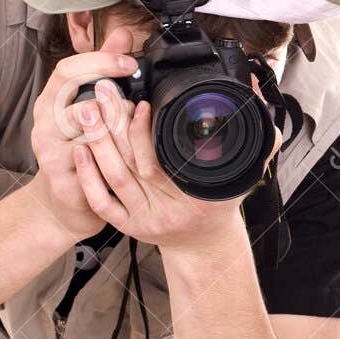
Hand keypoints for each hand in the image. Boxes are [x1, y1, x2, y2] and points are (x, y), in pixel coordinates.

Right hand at [27, 26, 137, 240]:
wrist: (66, 199)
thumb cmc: (79, 146)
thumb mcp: (90, 103)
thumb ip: (104, 68)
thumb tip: (121, 33)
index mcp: (52, 99)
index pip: (69, 69)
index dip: (100, 63)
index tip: (130, 63)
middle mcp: (46, 123)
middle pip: (78, 101)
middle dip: (114, 103)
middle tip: (137, 103)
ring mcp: (49, 152)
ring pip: (87, 135)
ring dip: (117, 132)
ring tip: (134, 131)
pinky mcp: (61, 180)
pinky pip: (92, 168)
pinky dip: (114, 160)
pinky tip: (129, 157)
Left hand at [71, 77, 277, 252]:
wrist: (206, 245)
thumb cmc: (221, 206)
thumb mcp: (246, 176)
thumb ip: (259, 141)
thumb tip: (257, 102)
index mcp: (195, 198)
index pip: (162, 161)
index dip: (146, 132)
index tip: (141, 103)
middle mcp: (166, 210)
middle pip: (131, 165)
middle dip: (113, 125)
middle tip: (103, 93)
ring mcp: (144, 220)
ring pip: (113, 178)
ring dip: (97, 143)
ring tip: (88, 110)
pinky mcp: (127, 226)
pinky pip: (101, 202)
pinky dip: (88, 177)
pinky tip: (79, 151)